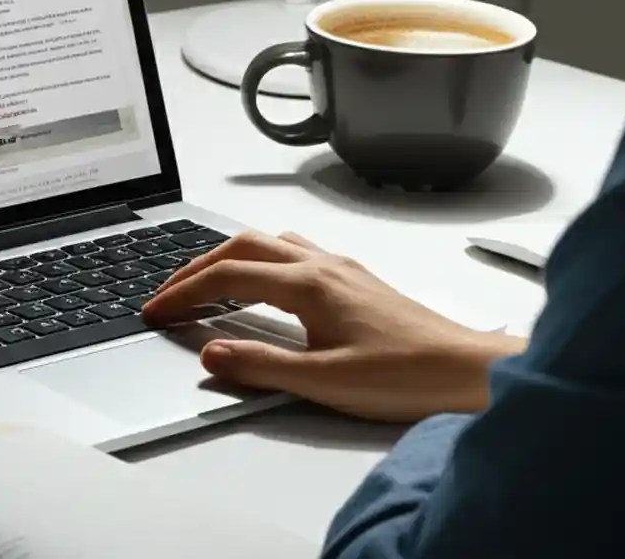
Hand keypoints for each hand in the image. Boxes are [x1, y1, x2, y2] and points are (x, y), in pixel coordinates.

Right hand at [142, 232, 526, 421]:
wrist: (467, 371)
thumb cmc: (407, 375)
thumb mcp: (323, 381)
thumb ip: (260, 365)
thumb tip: (210, 353)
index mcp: (309, 284)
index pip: (227, 276)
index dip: (184, 293)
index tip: (157, 310)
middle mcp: (323, 266)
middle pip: (241, 246)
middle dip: (196, 267)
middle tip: (168, 294)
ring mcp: (342, 268)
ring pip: (269, 242)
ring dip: (228, 257)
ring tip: (205, 283)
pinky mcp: (356, 280)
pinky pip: (293, 252)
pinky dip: (259, 260)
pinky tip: (262, 284)